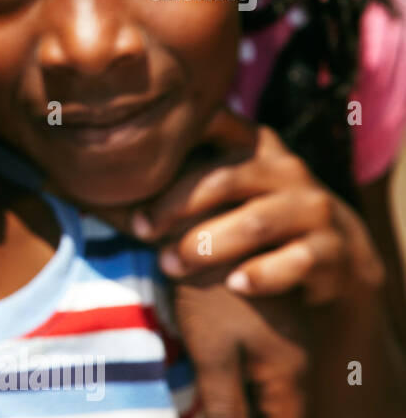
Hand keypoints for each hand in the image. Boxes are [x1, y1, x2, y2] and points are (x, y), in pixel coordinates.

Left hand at [126, 110, 383, 303]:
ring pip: (257, 221)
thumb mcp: (221, 185)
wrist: (331, 251)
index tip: (128, 182)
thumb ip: (174, 173)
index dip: (169, 157)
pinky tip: (235, 284)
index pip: (209, 133)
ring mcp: (311, 208)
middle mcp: (286, 170)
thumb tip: (85, 176)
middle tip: (140, 231)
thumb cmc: (250, 212)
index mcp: (254, 145)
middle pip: (225, 179)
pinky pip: (295, 261)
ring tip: (169, 265)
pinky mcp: (330, 250)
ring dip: (207, 245)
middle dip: (177, 207)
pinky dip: (262, 274)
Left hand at [170, 273, 309, 417]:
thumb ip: (224, 408)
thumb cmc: (208, 295)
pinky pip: (259, 376)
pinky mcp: (264, 326)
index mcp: (286, 373)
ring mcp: (280, 342)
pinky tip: (217, 401)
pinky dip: (240, 398)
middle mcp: (292, 361)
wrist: (209, 234)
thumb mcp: (212, 354)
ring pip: (271, 398)